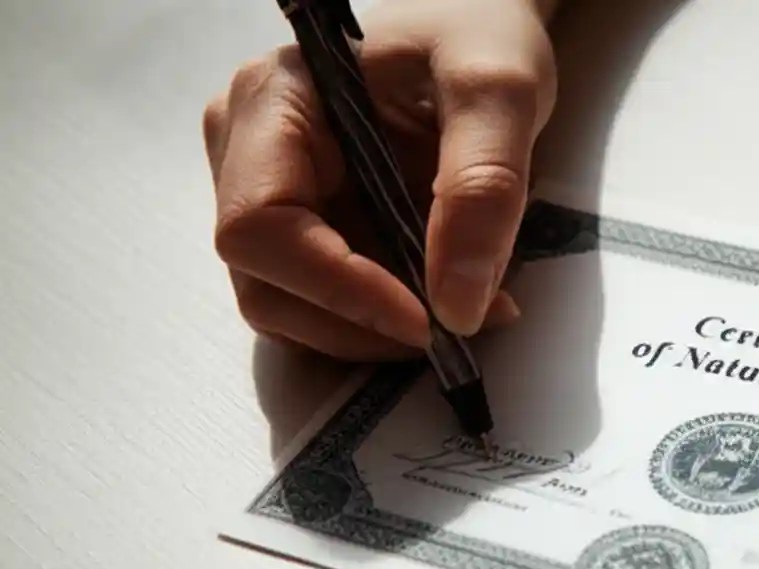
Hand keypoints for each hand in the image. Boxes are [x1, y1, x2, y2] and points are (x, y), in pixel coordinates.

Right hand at [202, 0, 556, 359]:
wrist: (478, 36)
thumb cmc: (477, 35)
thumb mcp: (500, 91)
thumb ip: (485, 185)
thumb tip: (458, 305)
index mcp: (272, 102)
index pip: (261, 226)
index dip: (336, 289)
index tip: (426, 321)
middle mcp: (247, 152)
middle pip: (267, 283)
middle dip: (361, 323)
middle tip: (458, 328)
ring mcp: (271, 196)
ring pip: (291, 308)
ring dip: (374, 333)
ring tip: (466, 312)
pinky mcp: (306, 230)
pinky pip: (324, 304)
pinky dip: (382, 322)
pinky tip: (446, 302)